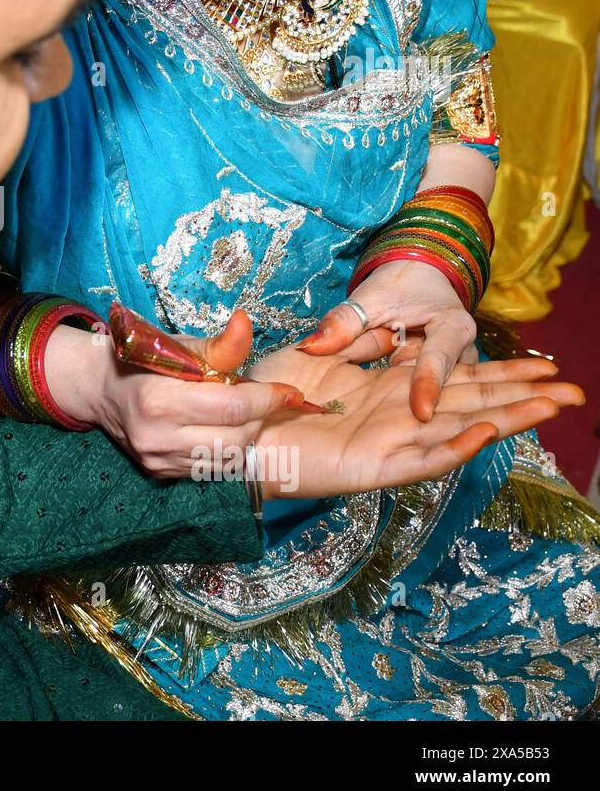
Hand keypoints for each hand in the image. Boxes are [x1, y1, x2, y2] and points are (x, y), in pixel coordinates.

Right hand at [45, 310, 313, 476]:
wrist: (101, 388)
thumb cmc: (144, 358)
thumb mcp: (179, 345)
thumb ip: (219, 346)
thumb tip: (246, 323)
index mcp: (160, 400)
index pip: (232, 407)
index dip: (267, 398)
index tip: (288, 391)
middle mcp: (157, 437)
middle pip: (236, 439)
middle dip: (259, 418)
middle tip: (262, 400)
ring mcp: (158, 460)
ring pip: (227, 459)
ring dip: (246, 436)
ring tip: (243, 414)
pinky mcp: (160, 474)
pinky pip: (211, 469)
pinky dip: (226, 450)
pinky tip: (223, 430)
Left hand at [247, 345, 582, 497]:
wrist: (226, 433)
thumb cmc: (260, 394)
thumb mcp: (305, 352)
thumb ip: (338, 336)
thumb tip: (375, 323)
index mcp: (384, 385)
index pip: (452, 375)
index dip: (494, 370)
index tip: (536, 363)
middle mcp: (395, 415)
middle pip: (472, 402)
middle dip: (521, 394)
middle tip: (573, 390)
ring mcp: (387, 443)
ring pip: (458, 430)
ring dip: (505, 418)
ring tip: (553, 407)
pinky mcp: (371, 468)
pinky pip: (420, 459)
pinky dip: (453, 444)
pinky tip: (486, 429)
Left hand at [297, 260, 475, 420]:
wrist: (415, 279)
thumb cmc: (396, 286)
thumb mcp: (369, 298)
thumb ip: (343, 322)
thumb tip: (310, 348)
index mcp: (453, 327)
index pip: (439, 359)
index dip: (429, 384)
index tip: (421, 413)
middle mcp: (462, 353)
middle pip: (440, 383)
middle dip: (415, 401)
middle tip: (388, 421)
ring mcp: (454, 370)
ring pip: (428, 393)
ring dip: (402, 402)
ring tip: (376, 421)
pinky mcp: (439, 382)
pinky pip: (416, 394)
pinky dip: (395, 400)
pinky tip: (373, 418)